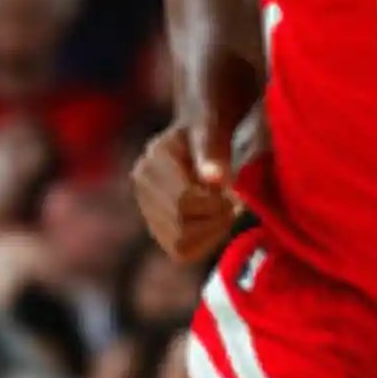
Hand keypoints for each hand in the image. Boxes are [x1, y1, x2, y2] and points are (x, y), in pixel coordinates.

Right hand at [130, 123, 237, 261]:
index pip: (183, 202)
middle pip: (180, 225)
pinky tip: (216, 220)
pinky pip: (182, 251)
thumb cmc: (211, 126)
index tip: (233, 191)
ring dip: (213, 230)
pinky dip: (206, 240)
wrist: (201, 133)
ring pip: (180, 243)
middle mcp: (142, 187)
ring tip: (226, 209)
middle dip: (216, 217)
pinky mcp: (159, 227)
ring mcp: (148, 209)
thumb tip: (215, 178)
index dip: (215, 203)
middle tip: (234, 201)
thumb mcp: (213, 126)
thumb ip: (213, 149)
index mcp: (153, 161)